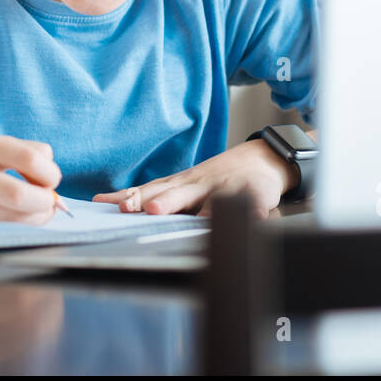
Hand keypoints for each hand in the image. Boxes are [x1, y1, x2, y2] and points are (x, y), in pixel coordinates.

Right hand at [0, 130, 60, 223]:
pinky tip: (16, 218)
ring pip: (10, 219)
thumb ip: (21, 150)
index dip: (49, 172)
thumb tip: (52, 173)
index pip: (26, 157)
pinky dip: (15, 227)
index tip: (51, 179)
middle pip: (18, 195)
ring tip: (38, 211)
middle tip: (50, 201)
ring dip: (35, 219)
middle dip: (45, 202)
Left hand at [92, 139, 296, 219]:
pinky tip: (255, 219)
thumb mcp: (181, 185)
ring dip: (210, 209)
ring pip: (218, 200)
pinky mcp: (256, 196)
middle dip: (167, 202)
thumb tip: (119, 204)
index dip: (137, 199)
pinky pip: (255, 205)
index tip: (120, 206)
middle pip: (181, 194)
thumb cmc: (212, 180)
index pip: (152, 191)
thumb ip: (153, 194)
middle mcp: (200, 185)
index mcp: (180, 185)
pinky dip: (255, 212)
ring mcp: (228, 189)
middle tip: (154, 210)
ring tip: (204, 219)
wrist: (260, 161)